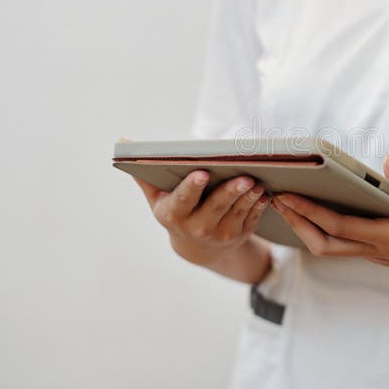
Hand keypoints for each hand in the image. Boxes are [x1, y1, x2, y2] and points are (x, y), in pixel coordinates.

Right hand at [134, 171, 269, 266]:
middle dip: (230, 191)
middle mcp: (197, 227)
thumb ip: (145, 171)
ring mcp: (221, 233)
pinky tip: (264, 191)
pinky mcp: (241, 234)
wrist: (197, 247)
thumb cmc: (176, 210)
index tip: (201, 173)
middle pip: (216, 207)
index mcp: (175, 214)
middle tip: (244, 176)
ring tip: (256, 180)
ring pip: (237, 212)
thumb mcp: (157, 196)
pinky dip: (259, 204)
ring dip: (249, 197)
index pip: (183, 200)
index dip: (192, 188)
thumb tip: (123, 141)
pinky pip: (252, 217)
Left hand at [270, 155, 388, 294]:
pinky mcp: (378, 252)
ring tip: (290, 205)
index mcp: (388, 239)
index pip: (339, 226)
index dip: (310, 211)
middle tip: (278, 200)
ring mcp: (375, 254)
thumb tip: (388, 162)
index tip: (289, 195)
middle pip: (323, 244)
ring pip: (330, 248)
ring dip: (306, 229)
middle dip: (297, 223)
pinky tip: (317, 213)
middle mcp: (376, 250)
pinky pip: (342, 244)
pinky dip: (322, 230)